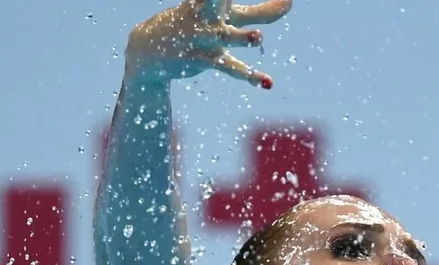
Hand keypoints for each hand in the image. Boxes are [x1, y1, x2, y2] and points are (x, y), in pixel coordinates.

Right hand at [125, 0, 292, 86]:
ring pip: (226, 37)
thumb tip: (290, 2)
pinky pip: (228, 68)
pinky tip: (268, 82)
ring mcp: (203, 37)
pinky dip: (250, 76)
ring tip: (258, 36)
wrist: (148, 50)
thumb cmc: (196, 24)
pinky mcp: (202, 59)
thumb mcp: (227, 14)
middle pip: (221, 1)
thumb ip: (261, 10)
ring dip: (242, 37)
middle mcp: (208, 14)